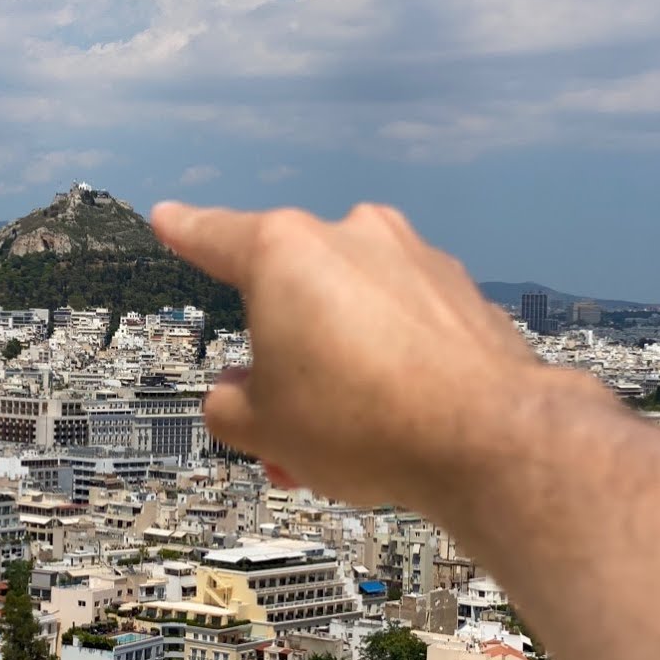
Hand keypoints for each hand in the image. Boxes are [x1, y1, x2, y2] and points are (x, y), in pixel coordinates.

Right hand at [153, 201, 539, 506]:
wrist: (491, 440)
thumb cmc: (364, 424)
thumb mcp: (261, 427)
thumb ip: (227, 404)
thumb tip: (236, 393)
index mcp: (284, 253)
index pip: (213, 236)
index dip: (183, 232)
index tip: (167, 219)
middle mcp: (350, 236)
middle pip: (288, 291)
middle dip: (277, 352)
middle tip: (275, 421)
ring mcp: (411, 257)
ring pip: (346, 310)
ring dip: (331, 364)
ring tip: (338, 440)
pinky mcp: (458, 291)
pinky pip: (398, 320)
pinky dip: (384, 359)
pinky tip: (391, 418)